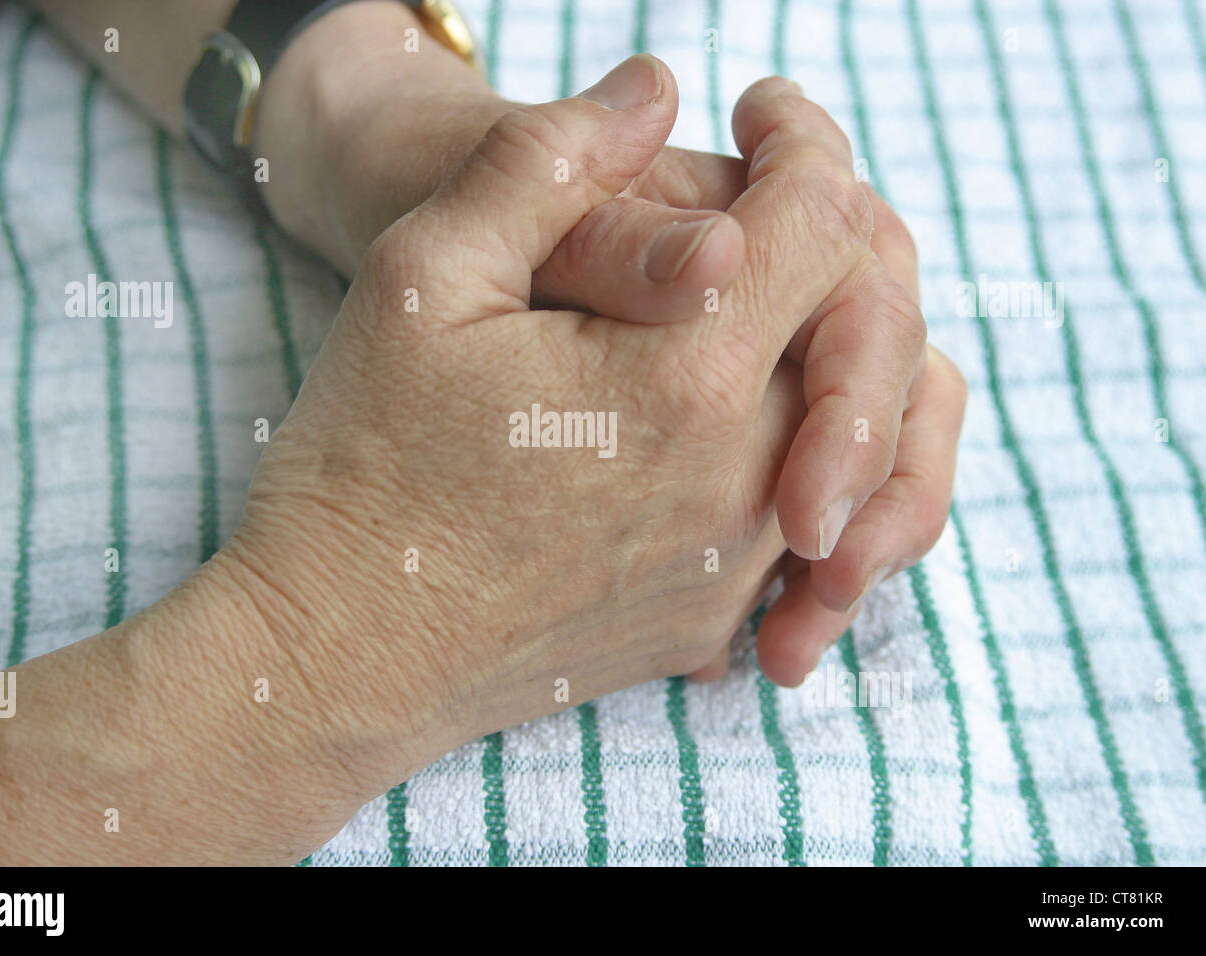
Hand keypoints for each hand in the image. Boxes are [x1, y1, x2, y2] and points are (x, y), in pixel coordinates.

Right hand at [253, 9, 964, 682]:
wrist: (333, 656)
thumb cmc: (361, 464)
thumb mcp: (422, 276)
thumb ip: (547, 161)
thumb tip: (653, 90)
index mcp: (686, 380)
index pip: (825, 223)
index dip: (807, 140)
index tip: (759, 110)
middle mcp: (743, 484)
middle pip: (871, 324)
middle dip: (833, 236)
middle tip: (771, 190)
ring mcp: (734, 565)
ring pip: (862, 425)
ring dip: (829, 337)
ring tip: (759, 286)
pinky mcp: (711, 617)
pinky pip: (815, 512)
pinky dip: (809, 440)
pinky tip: (736, 405)